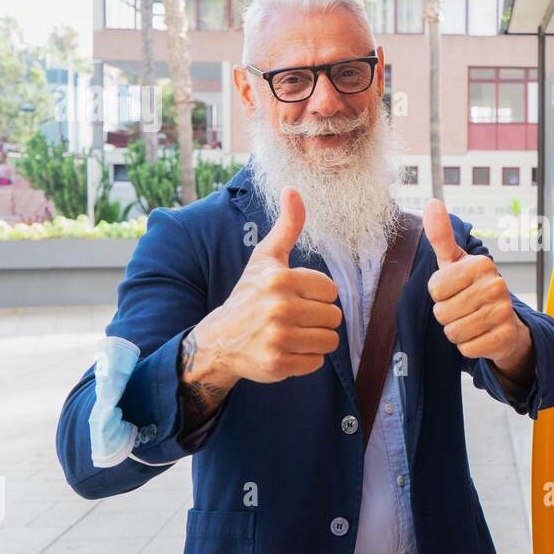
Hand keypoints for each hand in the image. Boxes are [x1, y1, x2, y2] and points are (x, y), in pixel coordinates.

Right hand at [185, 187, 341, 399]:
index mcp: (280, 279)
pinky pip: (316, 362)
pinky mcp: (278, 364)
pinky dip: (305, 359)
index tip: (296, 296)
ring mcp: (278, 338)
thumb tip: (293, 189)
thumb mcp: (266, 258)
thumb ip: (287, 226)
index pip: (331, 290)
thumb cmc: (249, 294)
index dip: (317, 294)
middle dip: (318, 318)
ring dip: (316, 339)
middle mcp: (279, 308)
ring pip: (330, 340)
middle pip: (334, 316)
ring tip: (292, 333)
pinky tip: (285, 349)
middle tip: (294, 317)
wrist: (219, 340)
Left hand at [424, 198, 533, 385]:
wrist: (506, 324)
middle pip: (442, 313)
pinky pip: (467, 349)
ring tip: (471, 322)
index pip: (434, 289)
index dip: (439, 295)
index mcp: (481, 264)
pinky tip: (481, 336)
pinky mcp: (506, 336)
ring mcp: (504, 311)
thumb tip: (432, 202)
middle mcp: (497, 284)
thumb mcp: (454, 263)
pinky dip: (468, 347)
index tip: (455, 291)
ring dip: (457, 332)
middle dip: (447, 316)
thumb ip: (441, 235)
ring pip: (454, 332)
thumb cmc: (472, 289)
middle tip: (463, 310)